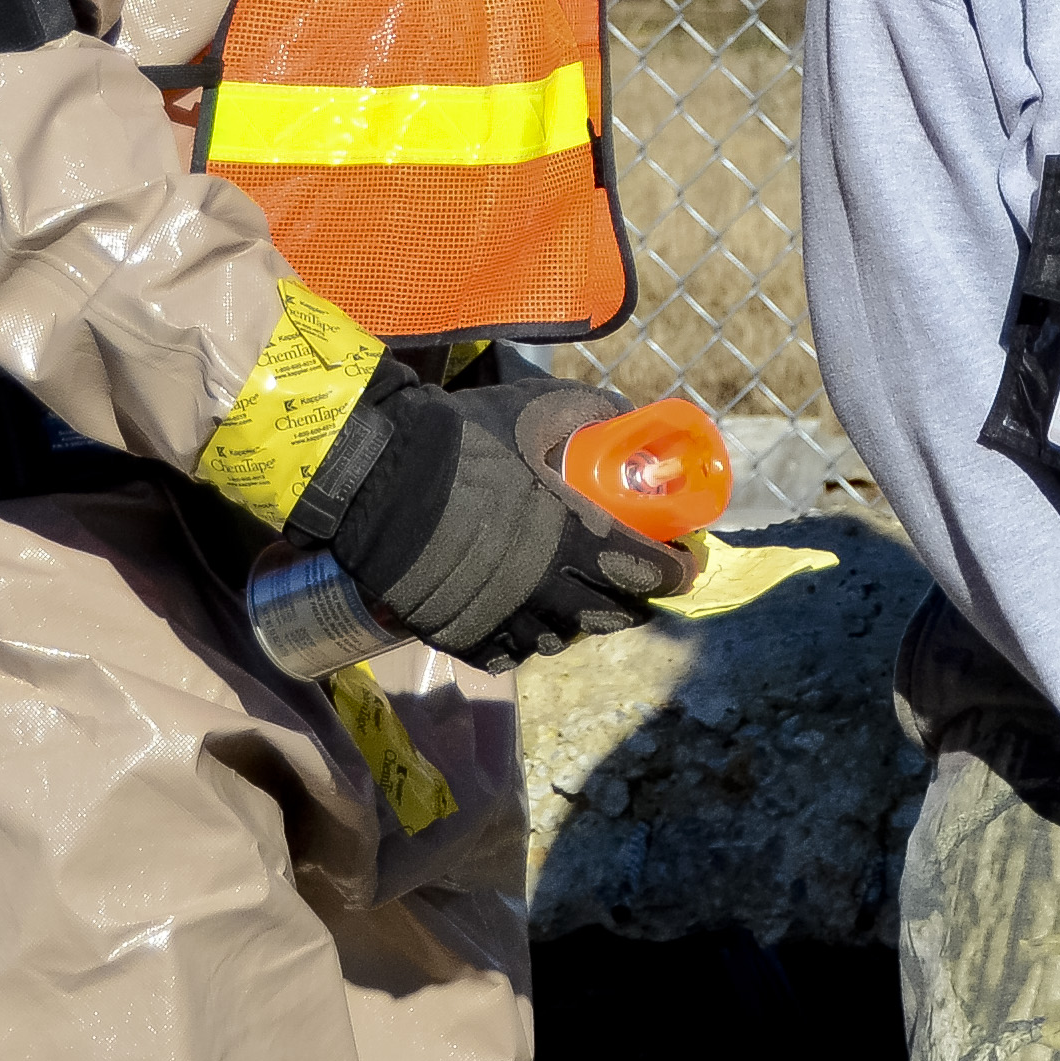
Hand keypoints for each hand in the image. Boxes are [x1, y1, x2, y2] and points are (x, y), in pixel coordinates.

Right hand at [300, 365, 694, 669]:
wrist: (376, 475)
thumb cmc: (464, 437)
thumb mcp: (539, 408)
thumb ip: (591, 414)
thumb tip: (628, 419)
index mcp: (576, 537)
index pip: (650, 572)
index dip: (676, 570)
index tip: (684, 561)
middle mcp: (545, 589)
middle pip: (614, 614)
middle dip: (637, 600)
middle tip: (640, 582)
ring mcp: (502, 617)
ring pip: (563, 638)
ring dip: (583, 621)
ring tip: (584, 599)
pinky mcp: (462, 635)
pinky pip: (511, 652)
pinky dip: (529, 639)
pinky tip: (531, 619)